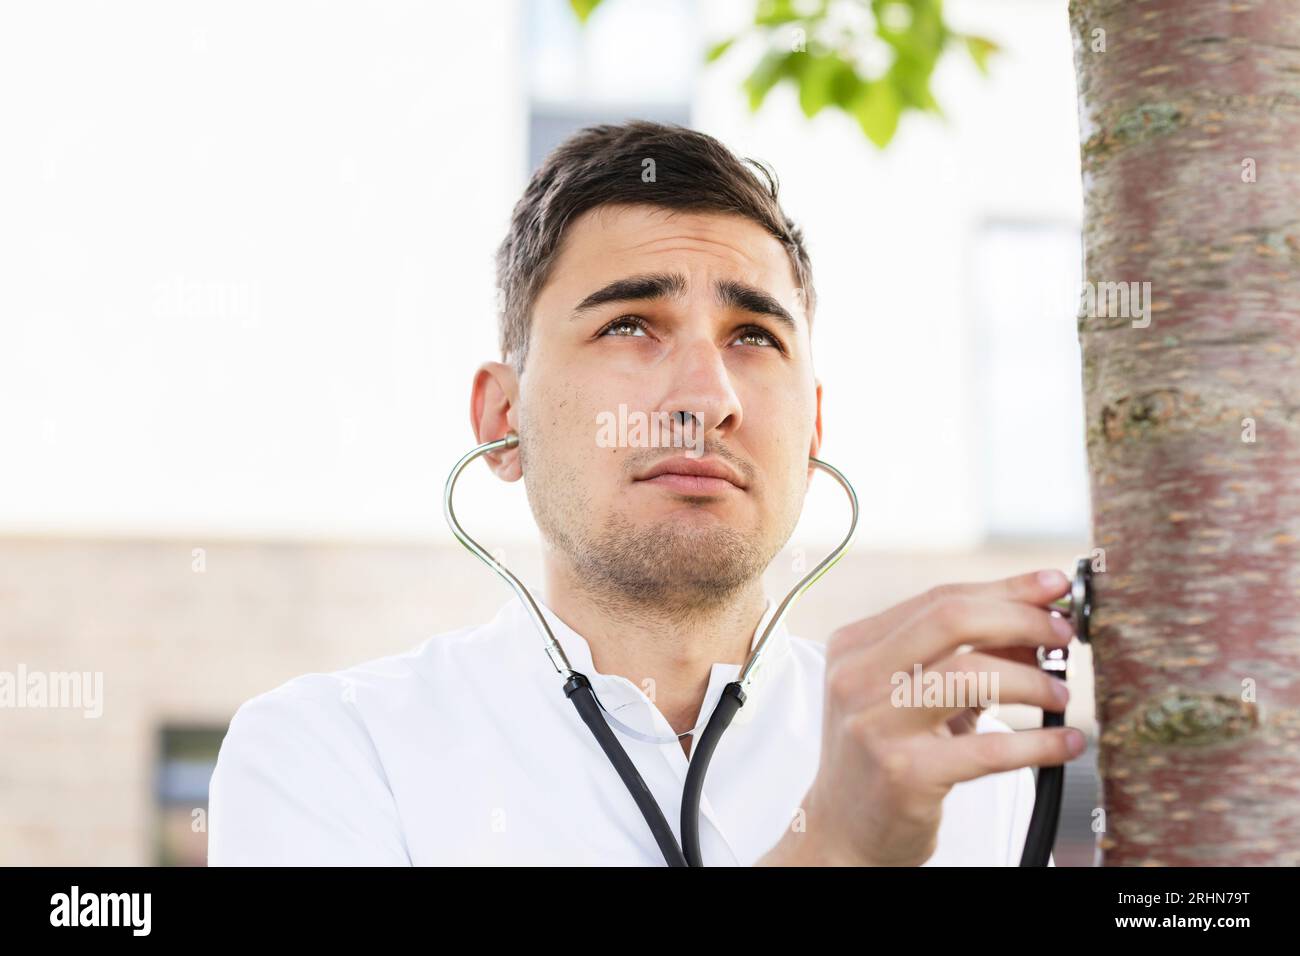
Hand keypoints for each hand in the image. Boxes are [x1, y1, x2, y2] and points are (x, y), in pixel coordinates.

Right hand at [759, 569, 1084, 866]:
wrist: (841, 830)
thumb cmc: (884, 755)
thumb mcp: (906, 696)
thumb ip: (959, 656)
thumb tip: (1038, 626)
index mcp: (854, 646)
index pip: (939, 598)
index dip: (1005, 589)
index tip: (1054, 588)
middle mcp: (857, 678)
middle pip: (952, 618)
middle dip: (1021, 619)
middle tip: (1063, 635)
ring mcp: (876, 724)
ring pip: (972, 674)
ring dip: (1032, 679)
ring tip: (1060, 694)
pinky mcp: (904, 773)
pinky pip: (990, 748)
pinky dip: (1040, 742)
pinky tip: (1067, 742)